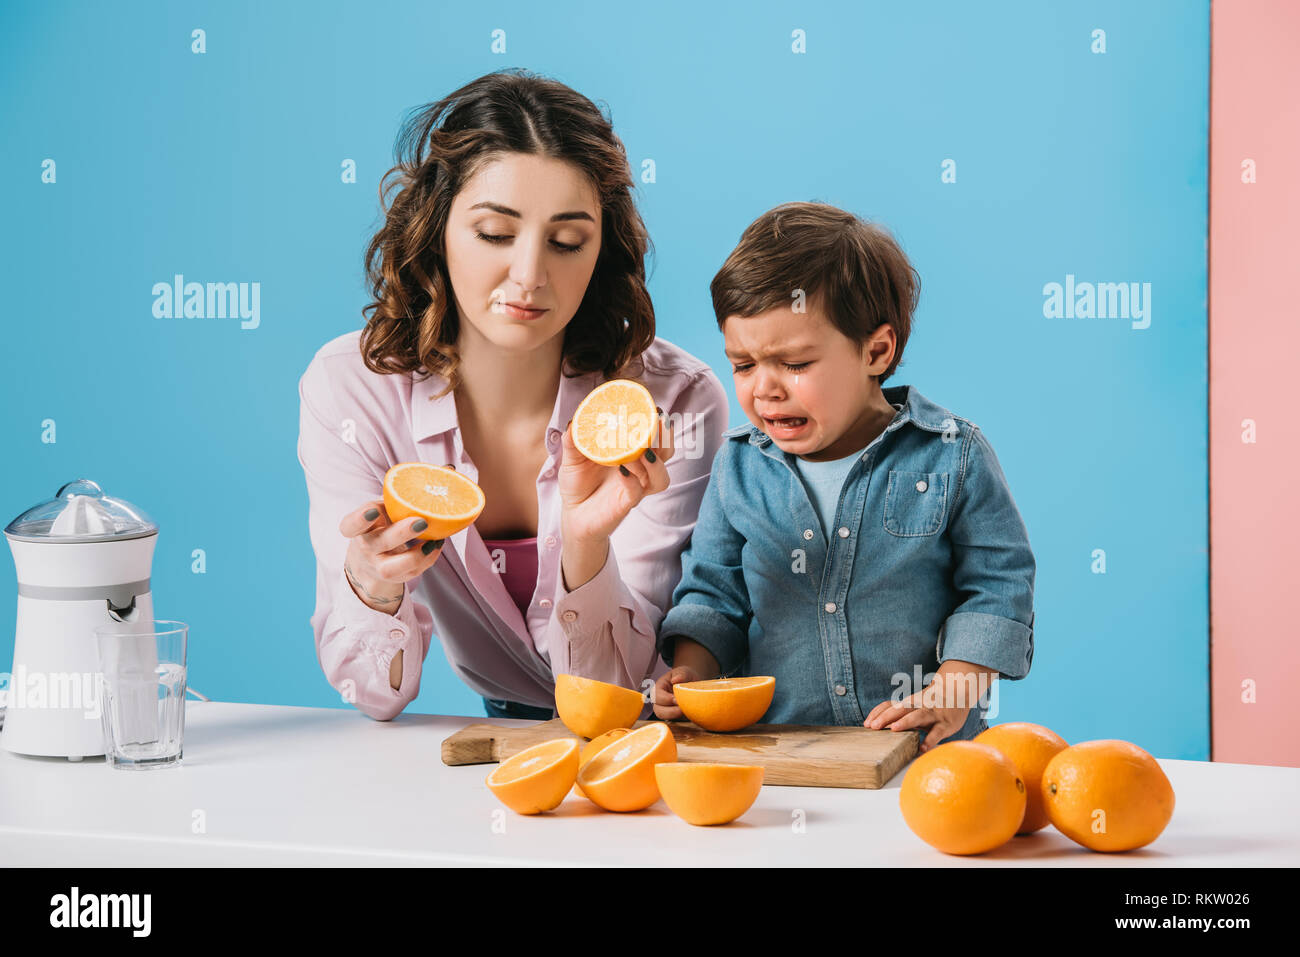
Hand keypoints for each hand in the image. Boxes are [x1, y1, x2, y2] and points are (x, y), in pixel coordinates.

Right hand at [339, 497, 445, 611]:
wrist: (369, 559)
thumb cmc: (379, 525)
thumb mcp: (381, 510)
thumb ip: (396, 496)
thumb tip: (441, 474)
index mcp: (358, 528)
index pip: (350, 525)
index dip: (360, 519)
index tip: (373, 511)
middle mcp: (366, 548)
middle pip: (379, 543)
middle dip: (401, 533)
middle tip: (421, 522)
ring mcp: (378, 566)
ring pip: (393, 568)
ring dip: (417, 555)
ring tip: (435, 541)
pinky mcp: (394, 577)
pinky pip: (412, 572)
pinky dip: (428, 559)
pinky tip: (437, 545)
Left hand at [558, 406, 674, 545]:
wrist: (572, 514)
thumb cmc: (578, 482)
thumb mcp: (573, 457)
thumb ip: (574, 439)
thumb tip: (575, 421)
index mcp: (632, 453)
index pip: (656, 437)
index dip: (660, 424)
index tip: (655, 408)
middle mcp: (640, 470)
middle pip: (666, 453)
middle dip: (666, 438)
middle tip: (657, 422)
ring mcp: (636, 488)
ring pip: (660, 477)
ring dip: (654, 463)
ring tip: (640, 453)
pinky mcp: (626, 504)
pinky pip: (636, 492)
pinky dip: (632, 481)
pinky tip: (622, 470)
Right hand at [652, 665, 701, 720]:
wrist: (693, 683)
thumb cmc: (686, 676)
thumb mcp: (685, 671)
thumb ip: (681, 674)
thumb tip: (675, 680)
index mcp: (659, 687)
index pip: (656, 695)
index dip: (665, 699)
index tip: (677, 699)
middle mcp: (660, 700)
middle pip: (658, 710)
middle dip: (669, 711)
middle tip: (682, 709)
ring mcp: (666, 708)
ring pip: (664, 717)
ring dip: (674, 716)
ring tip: (686, 712)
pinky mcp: (674, 716)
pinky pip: (673, 721)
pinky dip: (680, 720)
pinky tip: (688, 715)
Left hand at [864, 674, 973, 752]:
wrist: (959, 691)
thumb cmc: (932, 703)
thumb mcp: (916, 706)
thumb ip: (901, 714)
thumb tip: (879, 725)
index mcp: (910, 702)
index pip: (890, 705)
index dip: (878, 713)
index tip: (866, 724)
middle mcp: (919, 706)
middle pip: (901, 708)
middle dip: (886, 717)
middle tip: (873, 726)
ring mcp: (933, 714)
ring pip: (918, 715)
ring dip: (906, 722)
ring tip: (894, 729)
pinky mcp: (945, 724)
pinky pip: (937, 732)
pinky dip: (930, 740)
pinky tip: (922, 748)